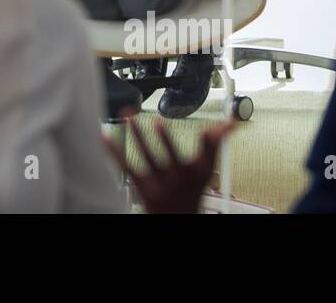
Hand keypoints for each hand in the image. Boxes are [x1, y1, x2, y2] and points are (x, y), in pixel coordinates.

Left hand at [102, 112, 238, 213]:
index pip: (208, 153)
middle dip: (164, 139)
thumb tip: (229, 122)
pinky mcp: (142, 187)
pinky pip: (126, 167)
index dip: (210, 141)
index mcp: (198, 172)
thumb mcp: (206, 170)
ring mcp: (159, 184)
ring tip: (129, 118)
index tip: (210, 127)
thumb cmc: (190, 192)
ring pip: (147, 157)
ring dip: (137, 136)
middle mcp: (179, 178)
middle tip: (158, 122)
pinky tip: (105, 137)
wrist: (177, 218)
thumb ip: (214, 144)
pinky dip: (114, 151)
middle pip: (172, 156)